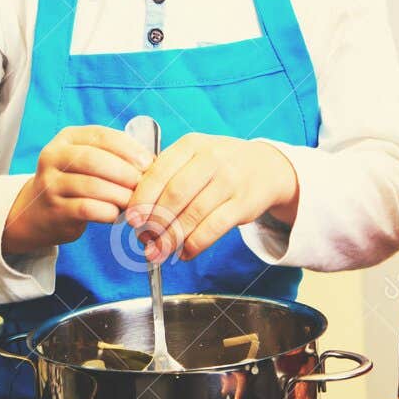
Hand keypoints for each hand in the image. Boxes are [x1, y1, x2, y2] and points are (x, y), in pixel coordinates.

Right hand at [2, 125, 149, 253]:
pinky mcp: (55, 210)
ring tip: (133, 201)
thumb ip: (114, 156)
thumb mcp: (87, 160)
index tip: (148, 162)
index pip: (100, 136)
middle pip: (93, 159)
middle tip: (142, 184)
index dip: (128, 148)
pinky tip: (116, 214)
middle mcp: (54, 157)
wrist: (38, 212)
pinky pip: (87, 209)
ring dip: (119, 194)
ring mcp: (51, 184)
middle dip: (123, 171)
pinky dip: (107, 212)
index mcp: (67, 138)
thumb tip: (152, 162)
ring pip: (91, 185)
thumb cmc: (75, 182)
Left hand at [124, 133, 298, 262]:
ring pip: (193, 215)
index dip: (142, 200)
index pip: (158, 174)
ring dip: (172, 239)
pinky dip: (195, 245)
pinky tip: (185, 252)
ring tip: (160, 252)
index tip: (132, 220)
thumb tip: (136, 214)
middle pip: (174, 196)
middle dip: (155, 223)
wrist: (265, 167)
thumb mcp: (192, 157)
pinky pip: (213, 228)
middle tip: (145, 240)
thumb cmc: (218, 166)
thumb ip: (165, 177)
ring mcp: (229, 180)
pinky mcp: (243, 203)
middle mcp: (211, 159)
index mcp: (190, 145)